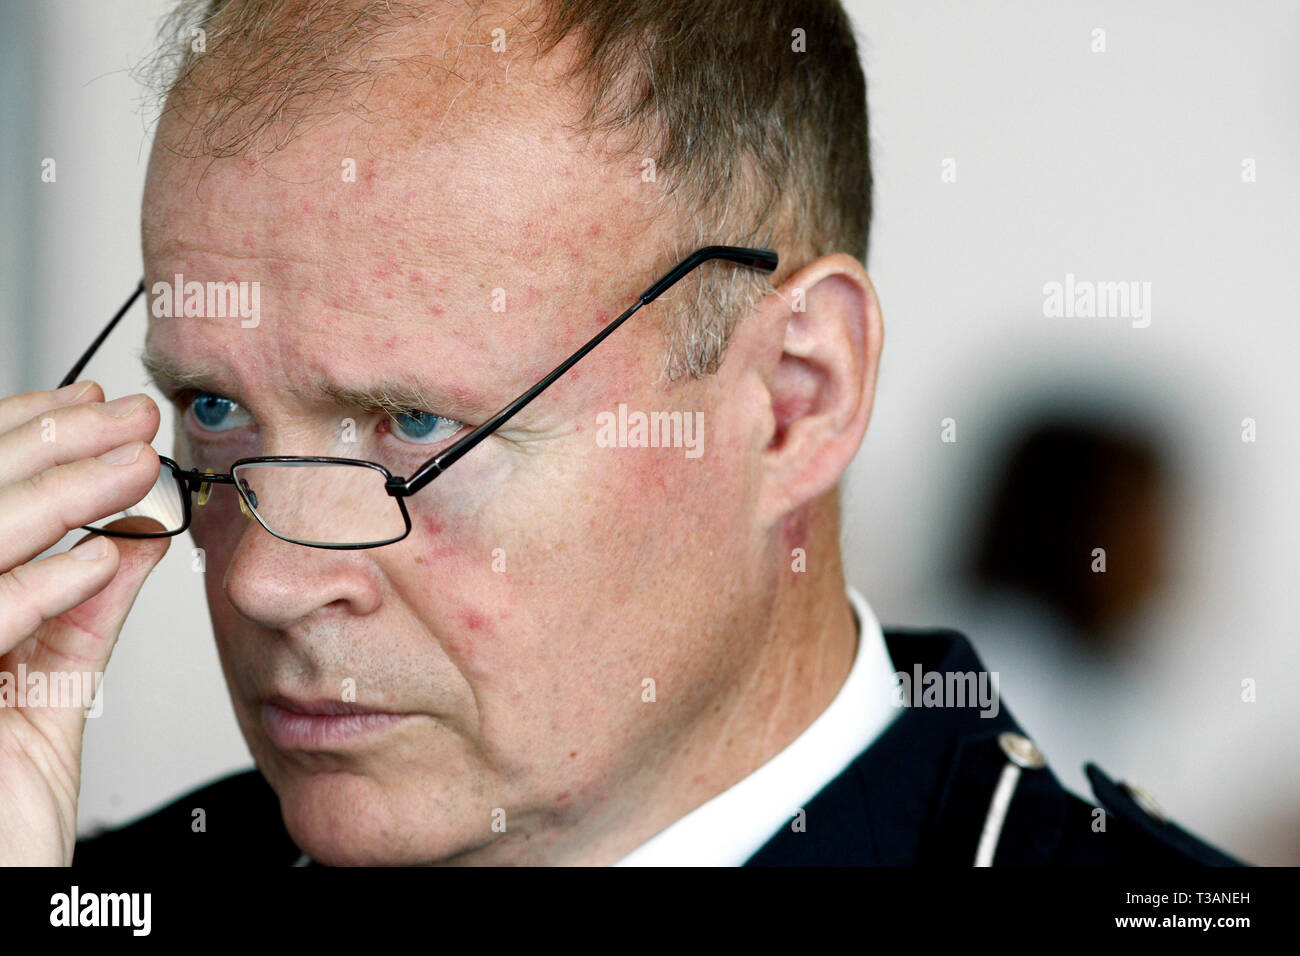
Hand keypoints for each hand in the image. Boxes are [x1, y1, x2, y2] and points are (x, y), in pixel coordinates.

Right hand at [0, 381, 170, 864]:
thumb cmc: (5, 815)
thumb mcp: (46, 693)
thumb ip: (81, 614)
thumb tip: (131, 536)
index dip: (21, 441)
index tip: (91, 410)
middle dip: (47, 449)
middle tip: (127, 421)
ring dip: (58, 498)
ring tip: (132, 466)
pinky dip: (42, 590)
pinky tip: (100, 559)